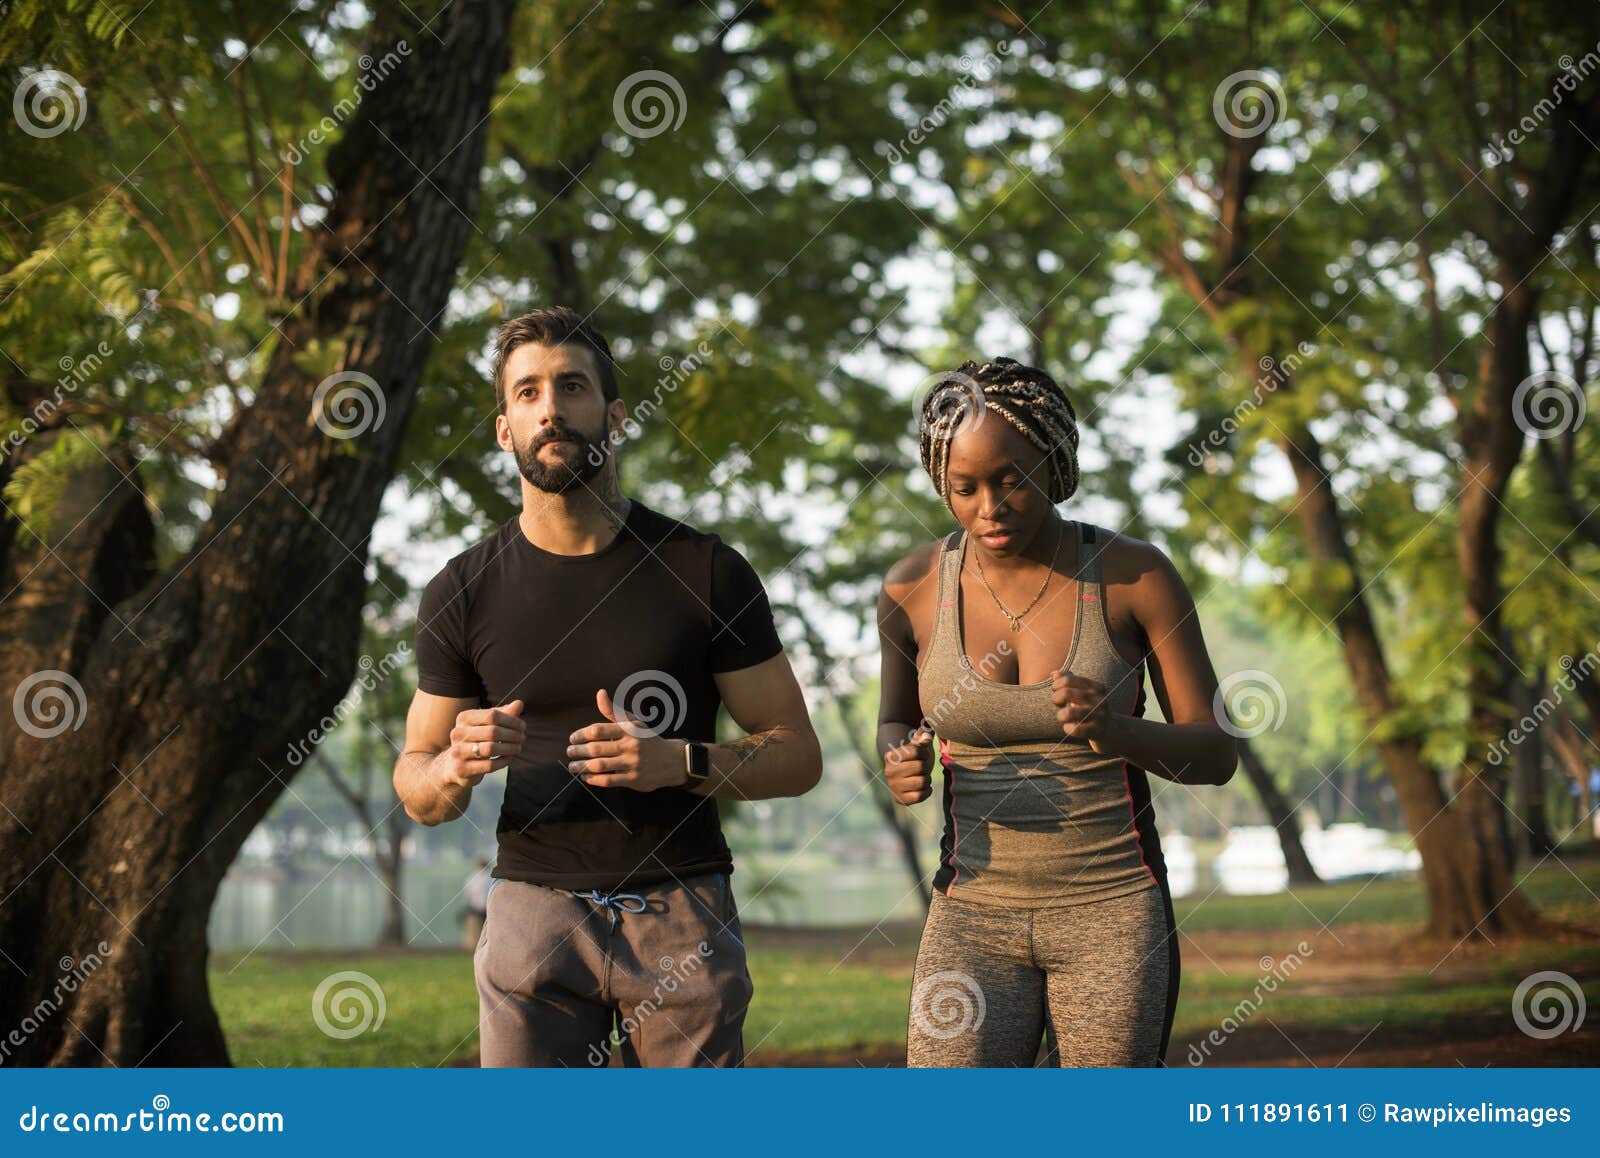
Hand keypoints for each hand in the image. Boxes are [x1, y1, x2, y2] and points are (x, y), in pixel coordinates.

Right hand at [441, 699, 524, 788]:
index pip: (492, 715)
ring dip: (509, 748)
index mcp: (464, 718)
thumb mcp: (487, 725)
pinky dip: (503, 761)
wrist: (455, 766)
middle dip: (512, 735)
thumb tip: (519, 703)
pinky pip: (489, 765)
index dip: (511, 720)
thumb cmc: (475, 740)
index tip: (522, 726)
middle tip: (523, 738)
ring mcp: (458, 752)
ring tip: (518, 748)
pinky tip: (509, 758)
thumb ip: (503, 714)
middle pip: (492, 731)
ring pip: (490, 749)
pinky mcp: (462, 769)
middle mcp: (458, 733)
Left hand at [565, 689, 688, 790]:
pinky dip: (593, 779)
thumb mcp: (634, 722)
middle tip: (569, 752)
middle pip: (596, 748)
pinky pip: (608, 780)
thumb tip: (599, 693)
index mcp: (629, 729)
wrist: (671, 761)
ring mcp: (632, 763)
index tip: (573, 738)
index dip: (581, 734)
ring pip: (600, 765)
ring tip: (573, 765)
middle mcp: (631, 745)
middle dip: (578, 751)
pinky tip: (586, 777)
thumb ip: (613, 711)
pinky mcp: (633, 779)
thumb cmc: (647, 739)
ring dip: (582, 766)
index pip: (598, 730)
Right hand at [883, 726, 933, 804]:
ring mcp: (894, 787)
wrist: (904, 776)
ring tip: (921, 777)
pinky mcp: (900, 799)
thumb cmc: (913, 757)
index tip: (921, 756)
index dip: (924, 753)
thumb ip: (922, 736)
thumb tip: (926, 737)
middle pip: (921, 767)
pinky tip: (922, 787)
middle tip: (921, 768)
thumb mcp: (917, 745)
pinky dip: (926, 791)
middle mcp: (889, 772)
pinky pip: (920, 796)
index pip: (918, 752)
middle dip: (925, 767)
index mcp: (890, 756)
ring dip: (927, 779)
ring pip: (922, 782)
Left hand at [1051, 672, 1120, 752]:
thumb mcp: (1082, 692)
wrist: (1110, 729)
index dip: (1056, 685)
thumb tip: (1054, 674)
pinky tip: (1069, 727)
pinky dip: (1067, 728)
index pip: (1068, 679)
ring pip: (1069, 713)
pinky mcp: (1097, 731)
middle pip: (1066, 693)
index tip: (1056, 691)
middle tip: (1058, 704)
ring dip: (1060, 715)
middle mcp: (1100, 700)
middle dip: (1056, 699)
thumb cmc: (1090, 708)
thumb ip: (1069, 681)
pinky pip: (1075, 729)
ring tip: (1062, 716)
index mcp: (1096, 687)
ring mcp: (1100, 716)